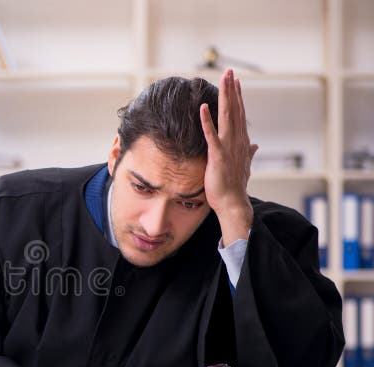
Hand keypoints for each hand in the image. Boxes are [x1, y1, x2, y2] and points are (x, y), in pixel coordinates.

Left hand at [200, 68, 257, 244]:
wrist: (233, 203)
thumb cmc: (235, 186)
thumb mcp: (244, 165)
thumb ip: (249, 153)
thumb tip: (256, 145)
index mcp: (241, 142)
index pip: (240, 114)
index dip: (238, 97)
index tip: (236, 81)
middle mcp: (238, 141)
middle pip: (235, 110)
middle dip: (232, 90)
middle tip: (230, 70)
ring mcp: (229, 148)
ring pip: (227, 117)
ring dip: (225, 97)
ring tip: (223, 80)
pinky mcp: (218, 156)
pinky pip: (212, 136)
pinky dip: (207, 121)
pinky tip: (203, 107)